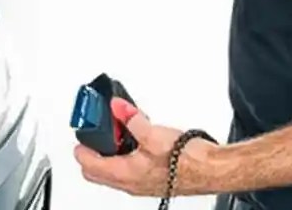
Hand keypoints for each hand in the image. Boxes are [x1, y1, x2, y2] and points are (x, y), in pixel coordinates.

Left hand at [74, 98, 215, 196]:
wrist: (212, 169)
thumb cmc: (188, 159)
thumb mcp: (153, 133)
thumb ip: (131, 118)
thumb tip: (117, 107)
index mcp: (125, 174)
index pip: (89, 166)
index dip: (81, 149)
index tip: (79, 136)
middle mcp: (131, 184)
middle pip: (98, 173)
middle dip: (91, 155)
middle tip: (92, 137)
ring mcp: (141, 185)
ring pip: (113, 173)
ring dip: (110, 156)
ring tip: (115, 136)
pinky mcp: (152, 181)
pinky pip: (129, 172)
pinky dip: (125, 159)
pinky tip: (136, 144)